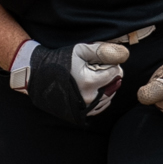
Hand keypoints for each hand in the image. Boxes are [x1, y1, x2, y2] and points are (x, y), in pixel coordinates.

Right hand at [12, 39, 130, 125]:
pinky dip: (101, 97)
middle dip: (109, 76)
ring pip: (109, 97)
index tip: (100, 61)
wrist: (38, 74)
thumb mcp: (80, 50)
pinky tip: (92, 88)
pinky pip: (100, 106)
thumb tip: (124, 54)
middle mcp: (89, 98)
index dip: (111, 64)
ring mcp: (84, 107)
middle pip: (114, 85)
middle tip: (96, 68)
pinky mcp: (80, 113)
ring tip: (92, 77)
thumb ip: (103, 51)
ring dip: (106, 86)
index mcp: (89, 82)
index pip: (116, 73)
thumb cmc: (59, 61)